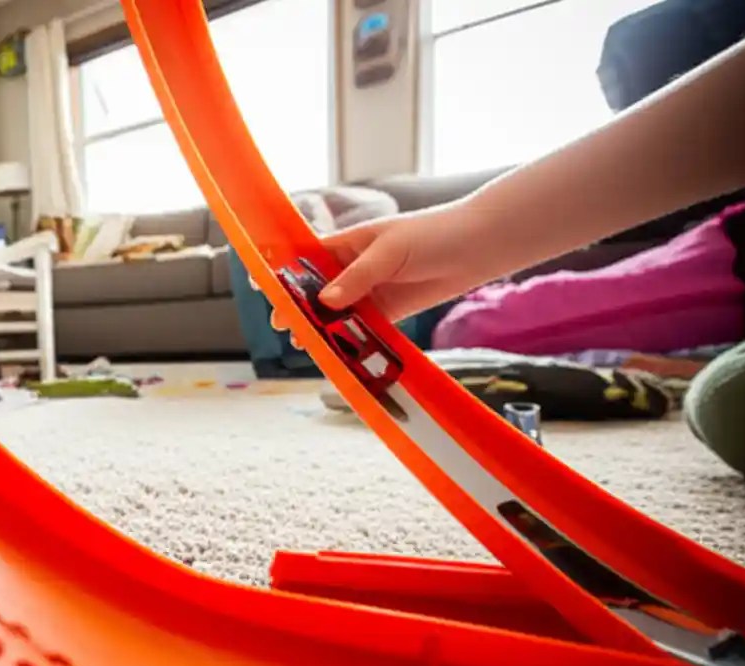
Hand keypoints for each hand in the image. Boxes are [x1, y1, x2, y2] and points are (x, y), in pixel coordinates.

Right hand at [271, 200, 502, 337]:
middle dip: (299, 307)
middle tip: (284, 326)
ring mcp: (371, 290)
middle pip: (317, 291)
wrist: (479, 246)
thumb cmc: (432, 234)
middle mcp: (353, 268)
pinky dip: (349, 340)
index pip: (305, 259)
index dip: (285, 275)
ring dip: (321, 328)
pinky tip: (336, 351)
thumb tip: (326, 301)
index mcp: (346, 244)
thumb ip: (358, 277)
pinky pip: (362, 328)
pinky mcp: (389, 311)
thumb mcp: (390, 251)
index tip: (266, 291)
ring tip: (305, 343)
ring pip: (337, 313)